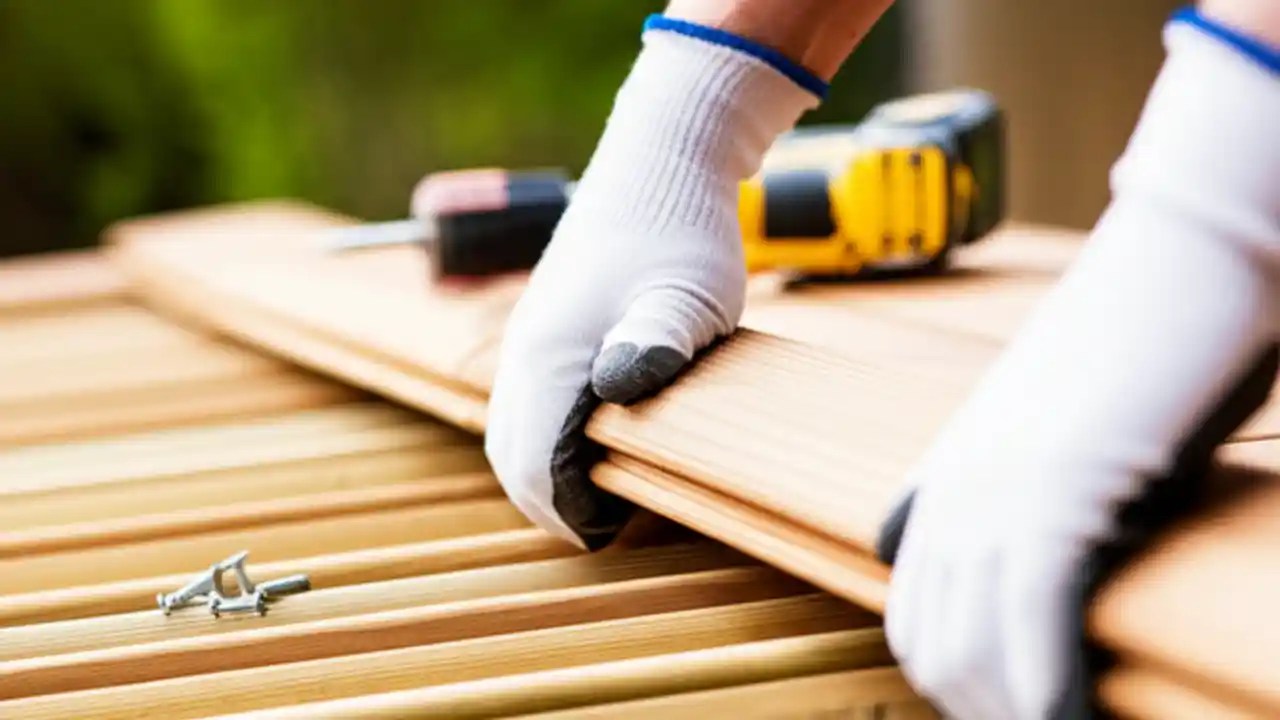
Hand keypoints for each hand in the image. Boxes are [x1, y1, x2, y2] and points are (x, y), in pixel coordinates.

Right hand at [485, 25, 817, 548]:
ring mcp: (529, 338)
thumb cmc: (679, 228)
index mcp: (549, 353)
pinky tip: (597, 440)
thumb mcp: (685, 293)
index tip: (617, 529)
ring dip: (548, 473)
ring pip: (512, 430)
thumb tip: (618, 391)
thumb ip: (657, 343)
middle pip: (511, 457)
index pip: (533, 464)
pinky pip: (526, 403)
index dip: (571, 512)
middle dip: (552, 504)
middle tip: (611, 525)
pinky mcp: (546, 328)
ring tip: (605, 492)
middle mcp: (524, 351)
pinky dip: (548, 439)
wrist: (660, 160)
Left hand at [881, 17, 1279, 716]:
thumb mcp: (1061, 437)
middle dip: (980, 709)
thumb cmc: (1142, 347)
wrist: (1182, 257)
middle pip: (931, 646)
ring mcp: (995, 491)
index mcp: (948, 482)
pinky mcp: (1055, 487)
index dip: (955, 682)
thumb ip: (1027, 498)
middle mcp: (953, 492)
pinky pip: (1032, 618)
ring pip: (971, 649)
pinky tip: (1070, 718)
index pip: (914, 617)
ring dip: (1013, 711)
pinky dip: (1047, 687)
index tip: (1002, 709)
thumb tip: (1038, 564)